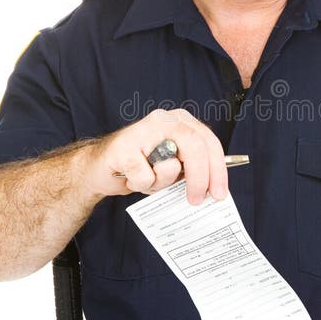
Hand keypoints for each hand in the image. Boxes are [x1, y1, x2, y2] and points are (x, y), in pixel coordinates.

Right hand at [85, 108, 227, 203]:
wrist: (100, 168)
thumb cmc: (141, 167)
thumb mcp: (173, 167)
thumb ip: (192, 170)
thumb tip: (216, 189)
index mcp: (181, 121)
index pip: (209, 141)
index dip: (218, 169)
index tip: (220, 193)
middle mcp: (164, 119)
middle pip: (195, 148)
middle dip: (201, 179)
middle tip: (197, 200)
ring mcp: (142, 130)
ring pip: (170, 166)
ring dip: (161, 184)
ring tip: (148, 179)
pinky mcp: (124, 147)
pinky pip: (145, 177)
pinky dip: (140, 185)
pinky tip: (131, 177)